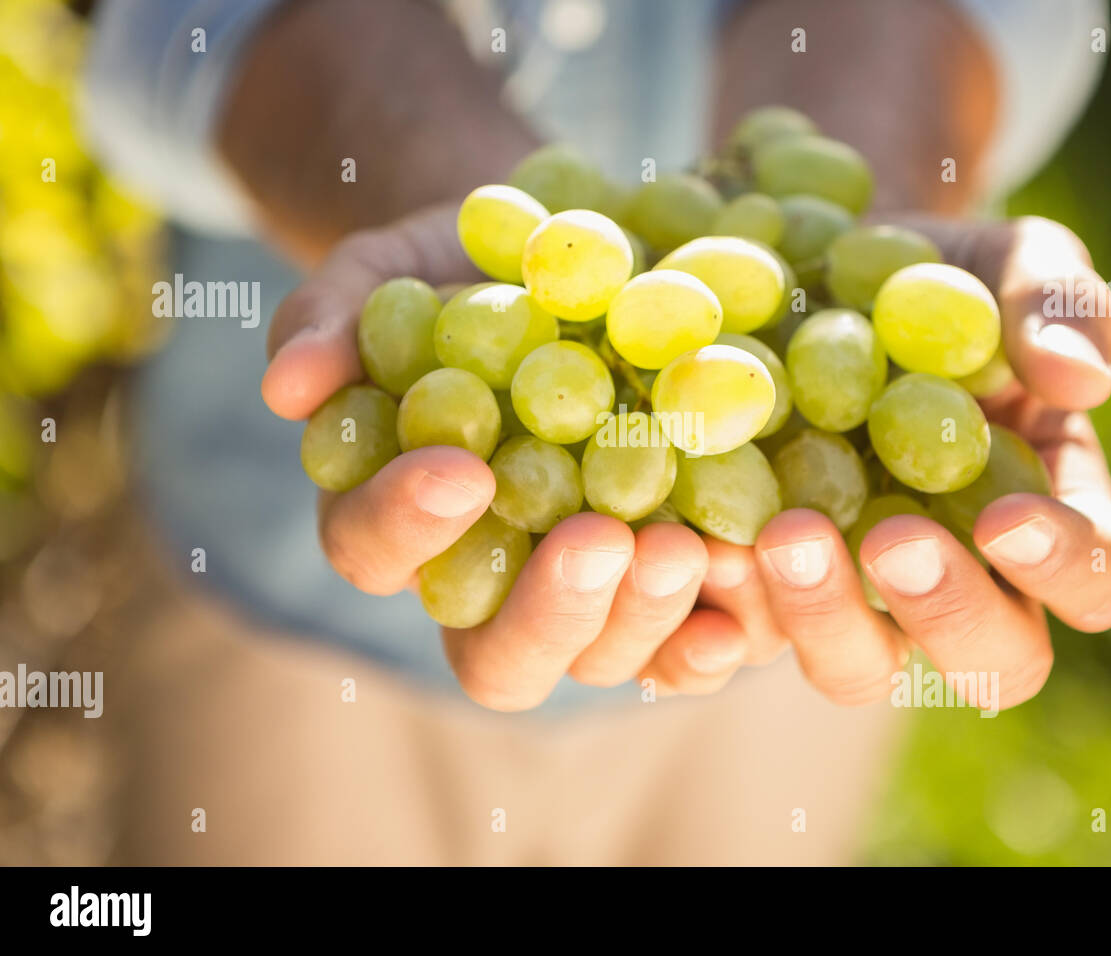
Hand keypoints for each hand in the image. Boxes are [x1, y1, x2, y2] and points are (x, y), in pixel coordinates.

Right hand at [264, 204, 723, 710]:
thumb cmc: (467, 272)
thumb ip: (334, 316)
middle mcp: (493, 583)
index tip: (461, 469)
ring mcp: (586, 598)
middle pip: (496, 655)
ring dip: (638, 619)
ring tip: (683, 548)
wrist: (581, 262)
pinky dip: (714, 636)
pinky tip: (742, 595)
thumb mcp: (395, 269)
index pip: (372, 550)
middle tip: (596, 544)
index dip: (405, 524)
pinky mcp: (669, 589)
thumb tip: (287, 389)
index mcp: (402, 519)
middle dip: (543, 609)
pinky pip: (688, 647)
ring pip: (599, 660)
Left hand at [689, 216, 1110, 710]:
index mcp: (1047, 515)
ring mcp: (856, 596)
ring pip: (858, 667)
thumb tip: (1082, 380)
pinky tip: (692, 560)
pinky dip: (717, 620)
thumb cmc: (936, 270)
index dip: (1066, 569)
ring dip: (824, 620)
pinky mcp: (762, 586)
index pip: (1098, 581)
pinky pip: (744, 638)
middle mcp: (961, 580)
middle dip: (944, 610)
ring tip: (775, 537)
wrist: (810, 273)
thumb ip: (1054, 302)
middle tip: (888, 539)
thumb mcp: (1004, 256)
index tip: (1008, 518)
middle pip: (989, 660)